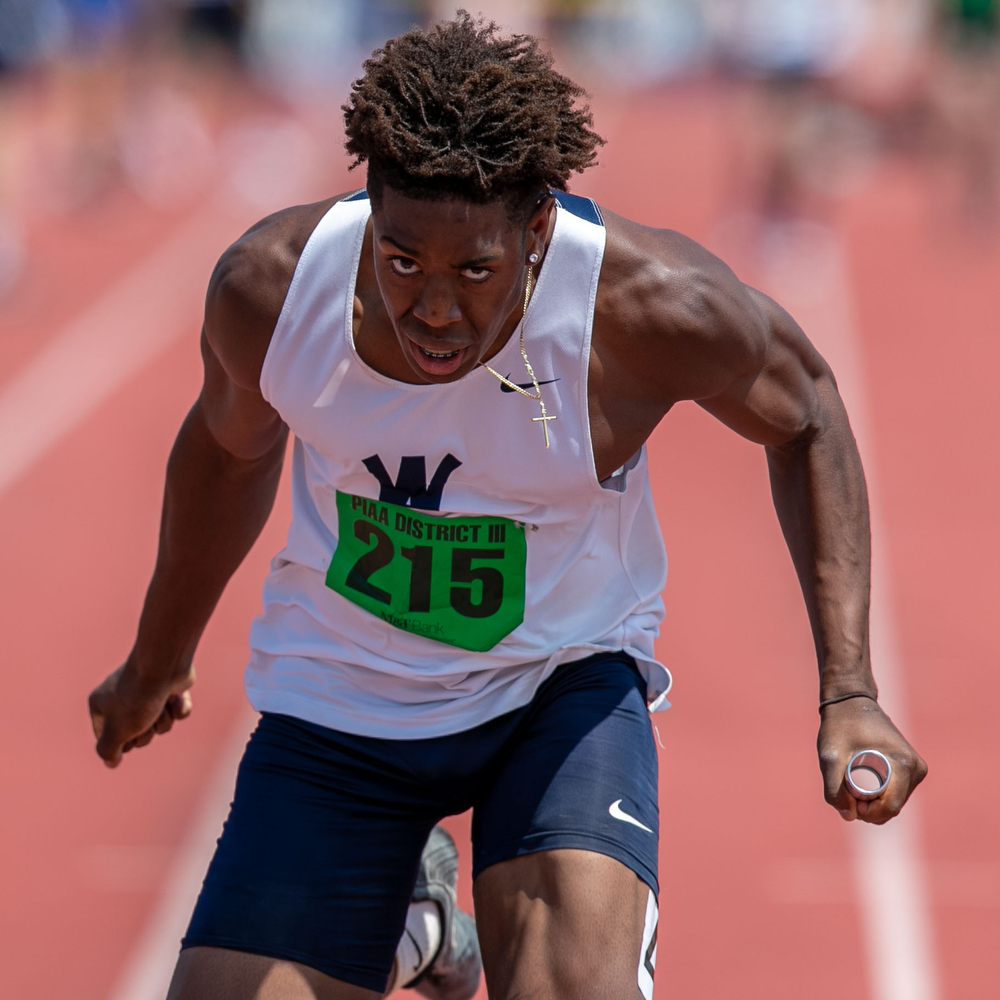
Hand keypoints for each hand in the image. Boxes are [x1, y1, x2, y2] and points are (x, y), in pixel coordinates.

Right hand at [88, 661, 193, 767]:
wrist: (165, 663)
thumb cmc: (137, 697)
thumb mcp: (116, 731)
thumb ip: (108, 750)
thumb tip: (111, 762)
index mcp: (101, 705)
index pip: (108, 740)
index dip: (122, 743)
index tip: (127, 732)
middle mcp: (122, 698)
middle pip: (137, 736)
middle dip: (146, 732)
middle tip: (146, 718)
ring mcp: (148, 692)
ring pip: (159, 725)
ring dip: (164, 720)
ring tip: (161, 704)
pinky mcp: (170, 689)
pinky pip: (176, 712)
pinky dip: (179, 708)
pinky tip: (176, 697)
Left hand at [817, 698, 926, 823]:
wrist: (850, 704)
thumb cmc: (839, 728)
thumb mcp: (829, 758)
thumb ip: (834, 791)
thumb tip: (849, 816)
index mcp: (902, 764)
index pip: (889, 808)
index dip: (865, 811)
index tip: (846, 796)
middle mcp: (916, 767)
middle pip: (892, 808)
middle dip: (867, 806)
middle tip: (846, 783)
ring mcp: (917, 768)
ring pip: (893, 803)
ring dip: (871, 800)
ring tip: (854, 774)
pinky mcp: (912, 769)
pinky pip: (894, 794)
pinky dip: (877, 793)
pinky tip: (863, 774)